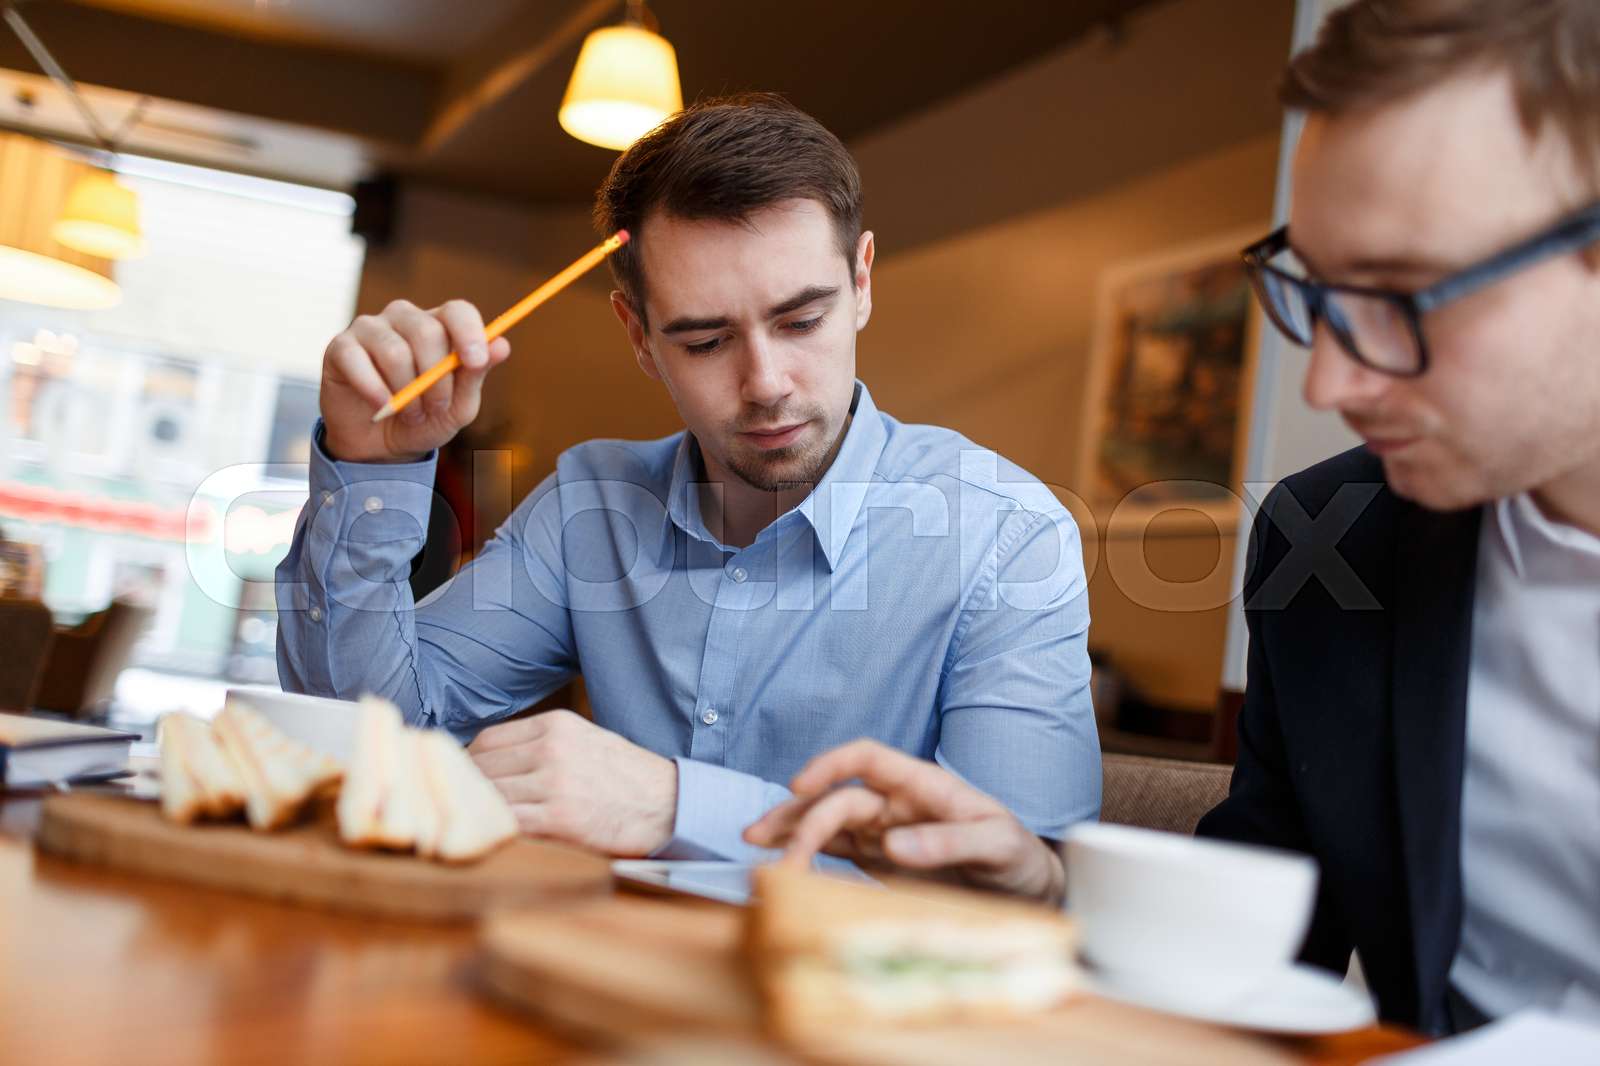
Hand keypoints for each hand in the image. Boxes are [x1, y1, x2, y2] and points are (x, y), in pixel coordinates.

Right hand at [319, 298, 511, 462]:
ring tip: (410, 413)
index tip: (475, 361)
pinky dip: (375, 391)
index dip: (469, 332)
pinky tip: (382, 407)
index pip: (457, 311)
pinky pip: (359, 363)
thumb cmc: (425, 419)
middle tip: (435, 408)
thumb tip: (501, 344)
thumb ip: (476, 375)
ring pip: (395, 351)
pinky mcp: (341, 347)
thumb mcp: (459, 405)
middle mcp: (405, 319)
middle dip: (436, 379)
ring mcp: (370, 329)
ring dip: (407, 392)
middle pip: (426, 330)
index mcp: (439, 326)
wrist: (382, 447)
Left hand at [467, 710, 677, 855]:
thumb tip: (495, 762)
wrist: (668, 806)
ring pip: (490, 796)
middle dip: (468, 790)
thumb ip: (543, 744)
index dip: (470, 763)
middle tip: (462, 808)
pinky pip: (507, 822)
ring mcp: (554, 783)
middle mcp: (551, 749)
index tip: (465, 781)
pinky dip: (495, 830)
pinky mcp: (558, 818)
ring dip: (479, 813)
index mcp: (557, 725)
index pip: (488, 741)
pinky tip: (495, 837)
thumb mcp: (586, 740)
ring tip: (476, 824)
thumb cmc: (627, 778)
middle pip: (483, 768)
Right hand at [744, 739, 1064, 902]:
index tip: (799, 785)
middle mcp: (897, 806)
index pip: (867, 758)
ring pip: (828, 825)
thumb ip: (949, 841)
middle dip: (799, 815)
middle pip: (837, 798)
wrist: (1030, 894)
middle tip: (766, 843)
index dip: (831, 764)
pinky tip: (783, 867)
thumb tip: (893, 844)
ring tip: (754, 846)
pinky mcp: (882, 866)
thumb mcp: (998, 845)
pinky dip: (809, 859)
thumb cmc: (1019, 858)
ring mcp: (887, 836)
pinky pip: (838, 856)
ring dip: (792, 832)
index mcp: (923, 786)